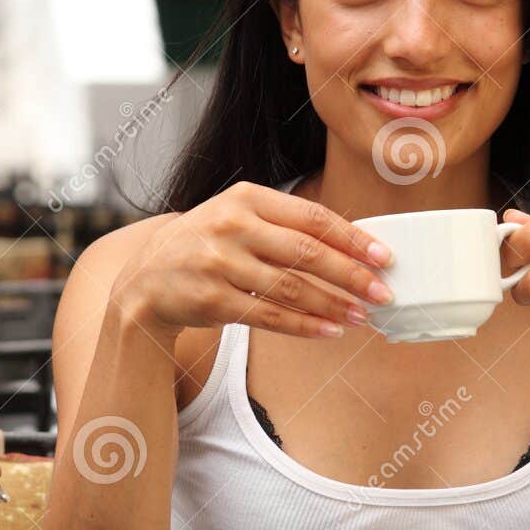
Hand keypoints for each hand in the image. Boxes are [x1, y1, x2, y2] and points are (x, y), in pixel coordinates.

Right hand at [113, 181, 393, 342]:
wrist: (146, 277)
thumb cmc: (206, 245)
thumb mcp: (238, 217)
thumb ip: (284, 225)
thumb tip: (352, 245)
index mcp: (245, 198)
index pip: (311, 217)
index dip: (352, 238)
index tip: (383, 256)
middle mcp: (232, 226)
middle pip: (306, 253)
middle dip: (351, 275)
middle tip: (382, 292)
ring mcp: (219, 264)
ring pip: (291, 288)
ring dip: (333, 305)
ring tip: (361, 316)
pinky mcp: (212, 300)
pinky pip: (270, 317)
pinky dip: (305, 326)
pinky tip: (330, 330)